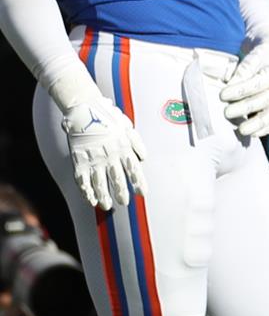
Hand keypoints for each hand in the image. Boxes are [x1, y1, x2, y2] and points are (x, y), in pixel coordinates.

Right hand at [60, 90, 147, 211]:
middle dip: (121, 193)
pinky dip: (86, 191)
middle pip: (117, 179)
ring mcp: (94, 159)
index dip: (139, 183)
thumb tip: (143, 158)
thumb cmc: (108, 116)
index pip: (134, 170)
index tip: (142, 194)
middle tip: (124, 202)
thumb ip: (137, 143)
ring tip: (107, 206)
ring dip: (104, 196)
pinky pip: (83, 180)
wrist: (84, 109)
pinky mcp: (79, 160)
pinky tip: (90, 200)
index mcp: (124, 147)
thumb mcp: (128, 126)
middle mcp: (110, 155)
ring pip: (100, 183)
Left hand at [220, 38, 268, 140]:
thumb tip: (231, 83)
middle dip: (245, 108)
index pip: (257, 84)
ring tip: (241, 130)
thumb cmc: (262, 58)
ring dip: (257, 124)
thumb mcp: (254, 57)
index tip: (222, 95)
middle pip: (264, 101)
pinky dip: (265, 130)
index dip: (239, 90)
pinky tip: (253, 134)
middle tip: (226, 113)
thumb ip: (243, 69)